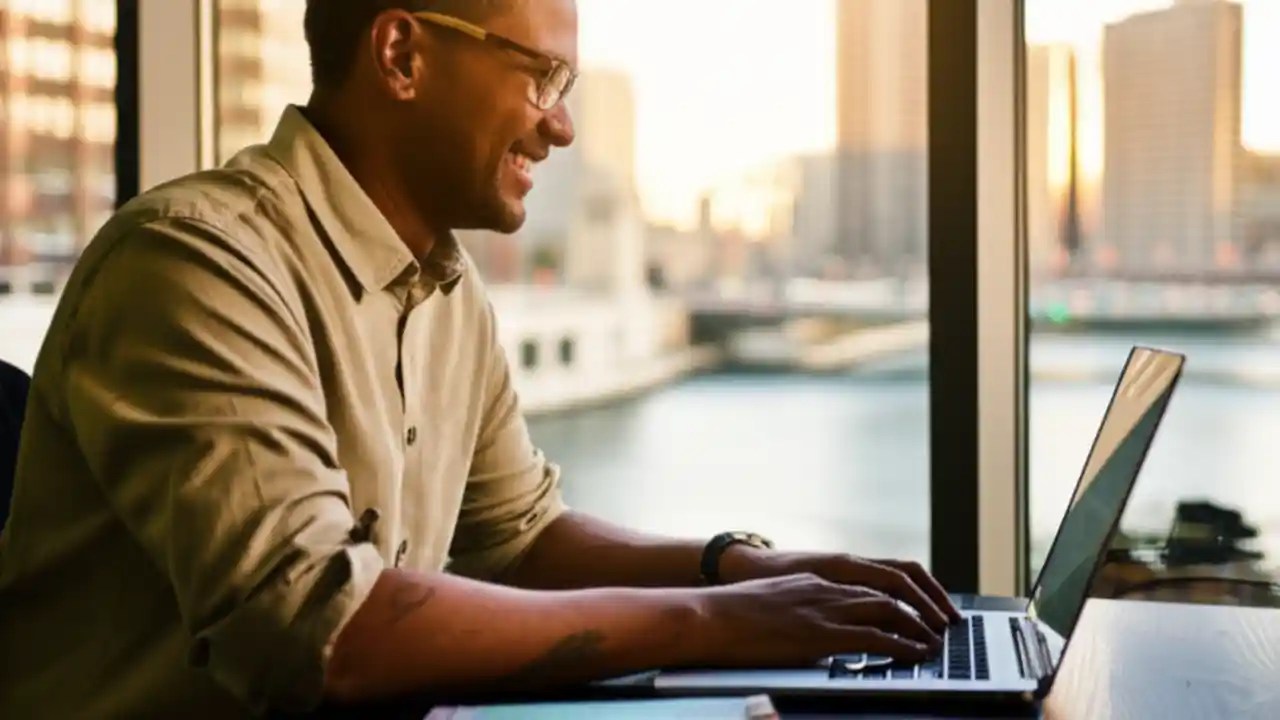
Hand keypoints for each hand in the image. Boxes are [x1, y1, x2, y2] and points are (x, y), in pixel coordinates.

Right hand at [695, 573, 939, 667]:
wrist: (709, 616)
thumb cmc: (733, 615)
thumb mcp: (777, 602)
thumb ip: (804, 610)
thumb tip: (815, 632)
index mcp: (818, 579)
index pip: (874, 577)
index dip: (905, 591)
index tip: (923, 605)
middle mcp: (828, 587)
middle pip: (891, 587)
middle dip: (922, 606)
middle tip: (941, 623)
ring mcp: (825, 608)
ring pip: (888, 609)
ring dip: (918, 625)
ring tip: (935, 641)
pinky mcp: (821, 633)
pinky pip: (874, 636)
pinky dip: (902, 644)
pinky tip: (916, 654)